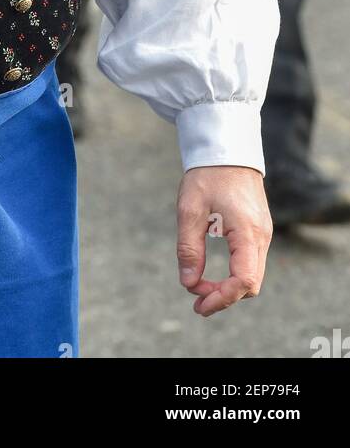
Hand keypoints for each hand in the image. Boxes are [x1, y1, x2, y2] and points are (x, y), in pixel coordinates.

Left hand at [177, 166, 271, 316]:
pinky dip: (234, 274)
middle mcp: (261, 236)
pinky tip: (214, 274)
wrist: (227, 148)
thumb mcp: (190, 210)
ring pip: (252, 275)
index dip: (222, 298)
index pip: (244, 280)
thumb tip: (188, 283)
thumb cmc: (207, 175)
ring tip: (200, 287)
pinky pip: (250, 262)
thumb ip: (189, 248)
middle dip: (224, 297)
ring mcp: (263, 233)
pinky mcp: (259, 230)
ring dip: (228, 287)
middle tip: (195, 299)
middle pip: (251, 284)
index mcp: (247, 231)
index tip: (198, 303)